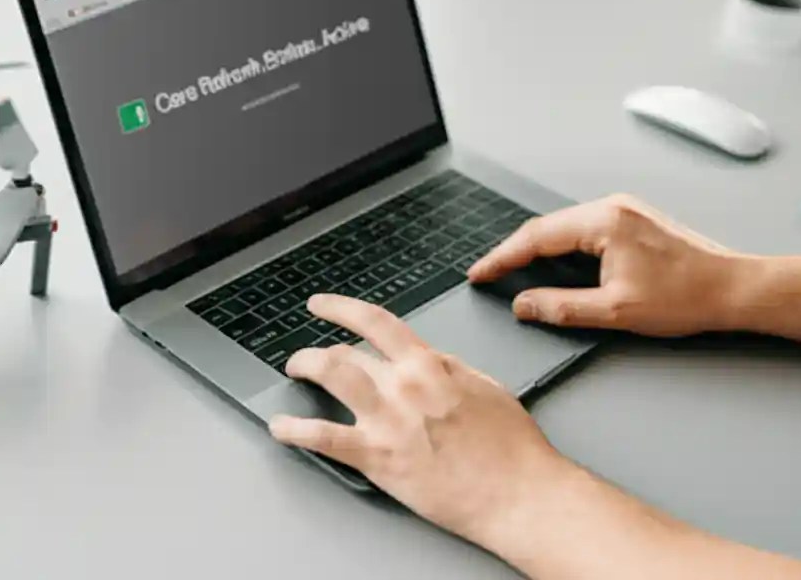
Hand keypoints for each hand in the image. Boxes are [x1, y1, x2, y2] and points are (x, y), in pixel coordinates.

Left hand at [269, 294, 568, 543]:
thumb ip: (449, 370)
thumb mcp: (486, 388)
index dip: (340, 308)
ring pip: (329, 376)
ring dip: (304, 368)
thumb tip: (428, 360)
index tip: (322, 305)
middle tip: (308, 357)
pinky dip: (294, 429)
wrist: (520, 493)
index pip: (374, 322)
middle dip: (320, 352)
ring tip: (293, 372)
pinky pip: (323, 437)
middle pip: (345, 352)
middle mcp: (404, 384)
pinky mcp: (377, 456)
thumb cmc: (513, 448)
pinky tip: (280, 426)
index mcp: (430, 365)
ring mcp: (387, 419)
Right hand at [468, 194, 738, 336]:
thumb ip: (561, 307)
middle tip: (489, 273)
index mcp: (604, 222)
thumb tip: (524, 305)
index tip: (479, 272)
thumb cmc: (687, 296)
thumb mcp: (615, 311)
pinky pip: (582, 227)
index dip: (501, 257)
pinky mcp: (632, 218)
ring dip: (537, 247)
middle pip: (546, 226)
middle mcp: (612, 207)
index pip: (536, 237)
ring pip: (563, 226)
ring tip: (513, 268)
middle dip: (514, 251)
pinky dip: (560, 244)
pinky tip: (553, 260)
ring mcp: (623, 209)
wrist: (733, 289)